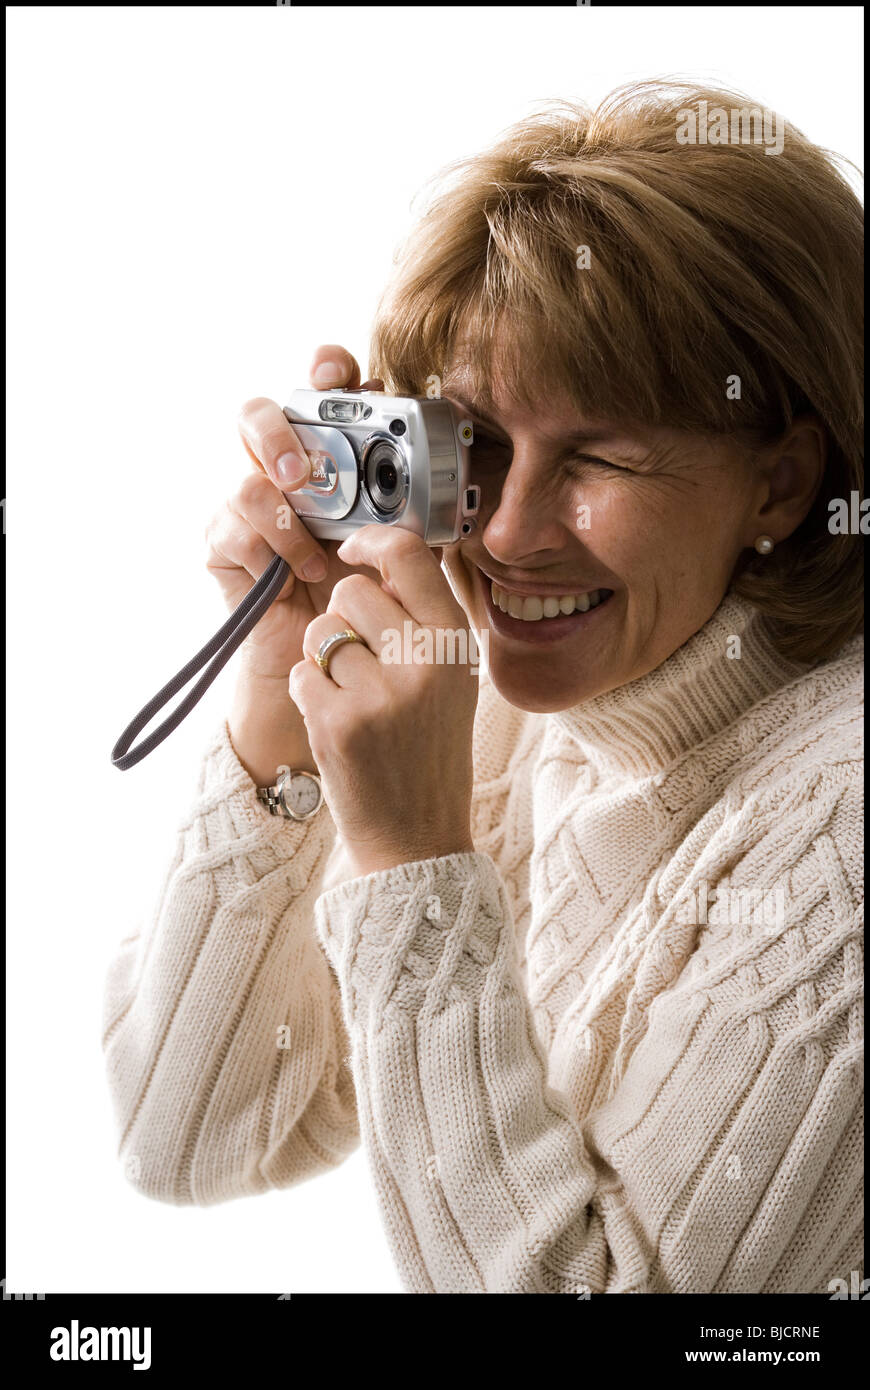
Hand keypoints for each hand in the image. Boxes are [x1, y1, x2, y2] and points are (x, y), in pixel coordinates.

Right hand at [205, 346, 382, 784]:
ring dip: (287, 517)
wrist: (339, 670)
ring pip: (246, 475)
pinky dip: (269, 553)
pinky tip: (295, 578)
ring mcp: (251, 508)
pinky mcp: (224, 548)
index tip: (337, 374)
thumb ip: (422, 510)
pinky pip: (230, 529)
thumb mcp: (411, 553)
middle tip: (303, 467)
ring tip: (320, 558)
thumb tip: (451, 471)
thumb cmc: (378, 606)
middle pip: (260, 412)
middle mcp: (287, 474)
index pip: (324, 394)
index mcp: (337, 460)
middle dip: (280, 429)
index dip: (326, 371)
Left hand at [288, 526, 479, 875]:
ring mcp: (380, 693)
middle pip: (351, 592)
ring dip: (321, 659)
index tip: (351, 549)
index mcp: (455, 646)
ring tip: (350, 698)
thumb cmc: (428, 753)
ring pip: (320, 631)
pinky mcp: (338, 722)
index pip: (410, 556)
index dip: (372, 541)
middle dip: (341, 619)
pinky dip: (308, 693)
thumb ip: (420, 623)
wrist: (416, 839)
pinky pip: (300, 672)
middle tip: (358, 664)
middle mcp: (423, 663)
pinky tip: (335, 723)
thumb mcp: (448, 682)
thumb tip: (380, 561)